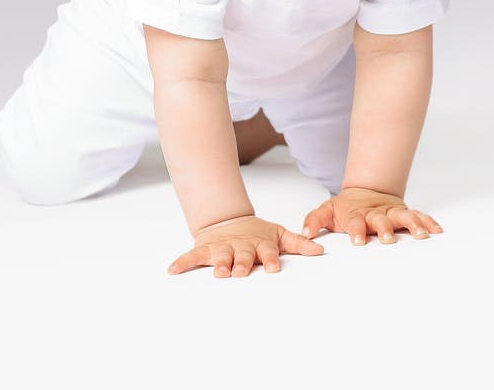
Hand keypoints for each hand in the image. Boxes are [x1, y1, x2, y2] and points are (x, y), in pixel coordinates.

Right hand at [166, 214, 324, 277]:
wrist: (228, 220)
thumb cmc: (256, 234)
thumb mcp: (279, 235)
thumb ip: (299, 244)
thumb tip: (321, 250)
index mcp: (259, 243)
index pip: (267, 252)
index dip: (270, 259)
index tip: (273, 267)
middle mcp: (241, 246)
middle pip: (243, 255)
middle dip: (242, 263)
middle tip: (242, 272)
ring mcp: (223, 247)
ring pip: (220, 256)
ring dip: (219, 263)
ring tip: (218, 272)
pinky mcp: (205, 249)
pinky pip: (192, 256)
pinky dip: (182, 262)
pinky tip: (172, 270)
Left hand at [301, 187, 444, 245]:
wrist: (365, 192)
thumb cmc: (346, 208)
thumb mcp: (327, 211)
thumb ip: (315, 220)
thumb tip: (305, 233)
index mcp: (357, 214)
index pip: (356, 222)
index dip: (356, 231)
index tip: (357, 241)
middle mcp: (377, 213)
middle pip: (382, 220)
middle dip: (385, 228)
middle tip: (387, 238)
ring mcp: (392, 213)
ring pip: (404, 216)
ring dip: (412, 224)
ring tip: (421, 234)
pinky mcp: (404, 213)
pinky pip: (418, 216)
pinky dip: (428, 222)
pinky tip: (437, 230)